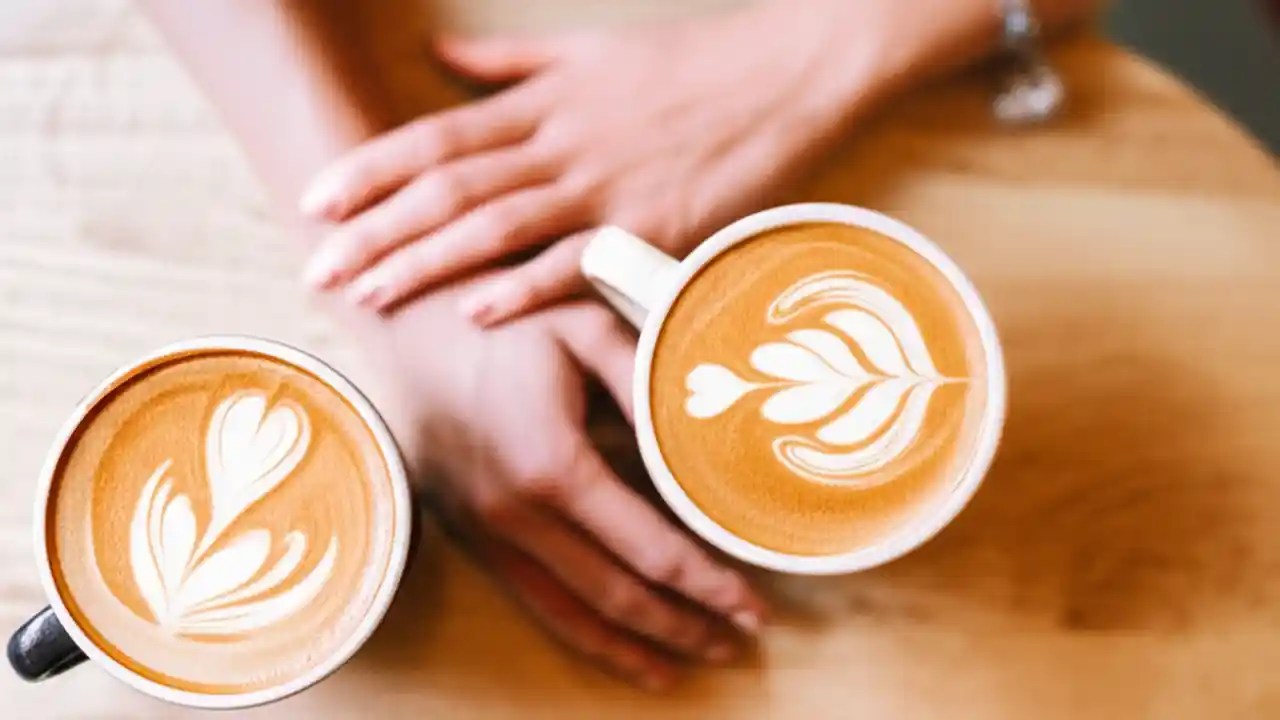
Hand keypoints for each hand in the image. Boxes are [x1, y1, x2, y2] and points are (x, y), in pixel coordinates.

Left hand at [298, 0, 870, 323]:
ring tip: (370, 295)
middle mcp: (559, 145)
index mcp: (541, 105)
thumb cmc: (687, 66)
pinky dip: (526, 287)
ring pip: (495, 226)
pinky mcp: (651, 226)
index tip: (316, 200)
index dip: (370, 169)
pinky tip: (476, 312)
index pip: (435, 137)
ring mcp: (603, 187)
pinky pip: (577, 262)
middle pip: (449, 188)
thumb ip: (509, 67)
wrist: (784, 76)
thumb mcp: (587, 52)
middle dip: (376, 230)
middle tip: (317, 269)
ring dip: (426, 263)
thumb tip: (440, 58)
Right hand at [370, 285, 764, 688]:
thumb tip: (703, 432)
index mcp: (553, 466)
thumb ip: (645, 382)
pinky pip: (537, 604)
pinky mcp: (476, 540)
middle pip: (619, 595)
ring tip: (693, 662)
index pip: (649, 549)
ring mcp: (491, 535)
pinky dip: (586, 635)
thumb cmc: (501, 323)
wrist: (402, 337)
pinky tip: (623, 649)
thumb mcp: (584, 327)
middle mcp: (519, 516)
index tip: (752, 607)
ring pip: (575, 616)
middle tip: (741, 640)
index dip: (707, 584)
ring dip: (639, 646)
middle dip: (686, 625)